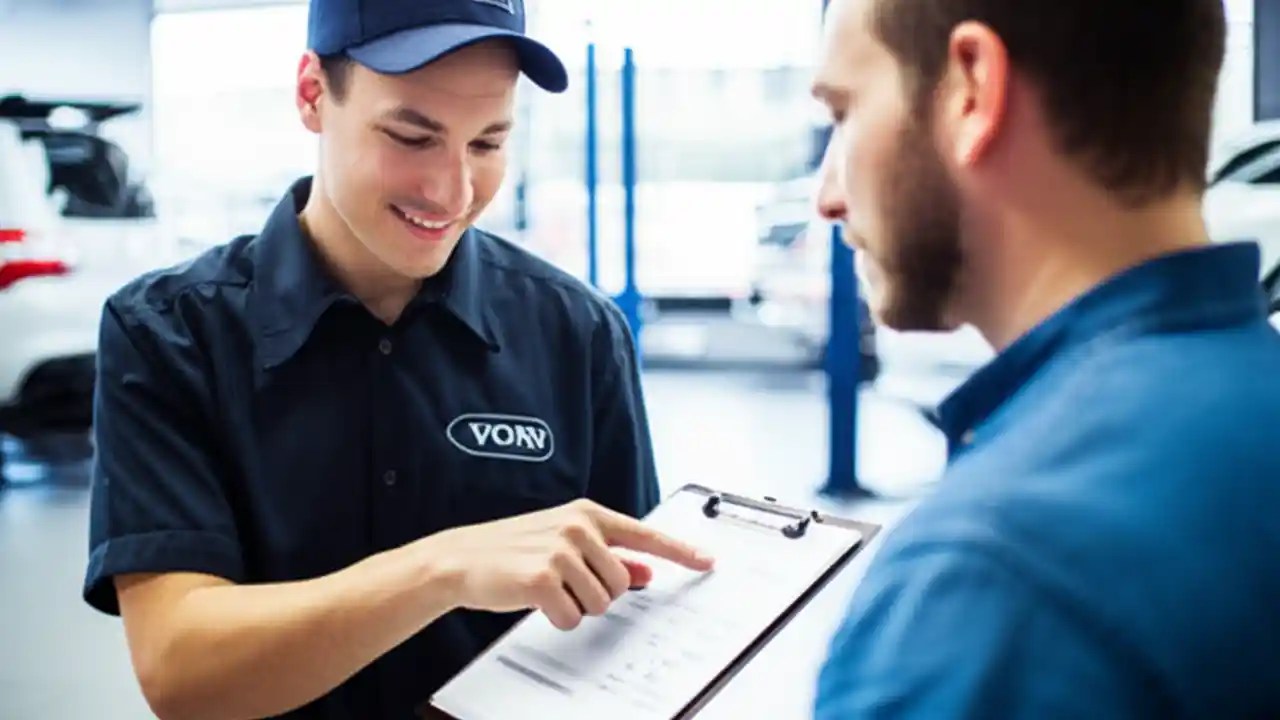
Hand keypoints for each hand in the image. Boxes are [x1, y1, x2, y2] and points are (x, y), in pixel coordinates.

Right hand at [431, 499, 714, 629]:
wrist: (460, 558)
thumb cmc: (513, 550)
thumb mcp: (564, 543)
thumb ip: (608, 555)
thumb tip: (645, 571)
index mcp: (587, 514)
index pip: (645, 534)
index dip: (680, 551)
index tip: (707, 562)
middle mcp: (578, 528)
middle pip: (623, 582)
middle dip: (599, 593)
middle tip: (566, 584)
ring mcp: (561, 551)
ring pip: (602, 602)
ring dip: (578, 606)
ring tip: (549, 589)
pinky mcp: (543, 578)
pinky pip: (573, 617)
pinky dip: (558, 617)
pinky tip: (536, 600)